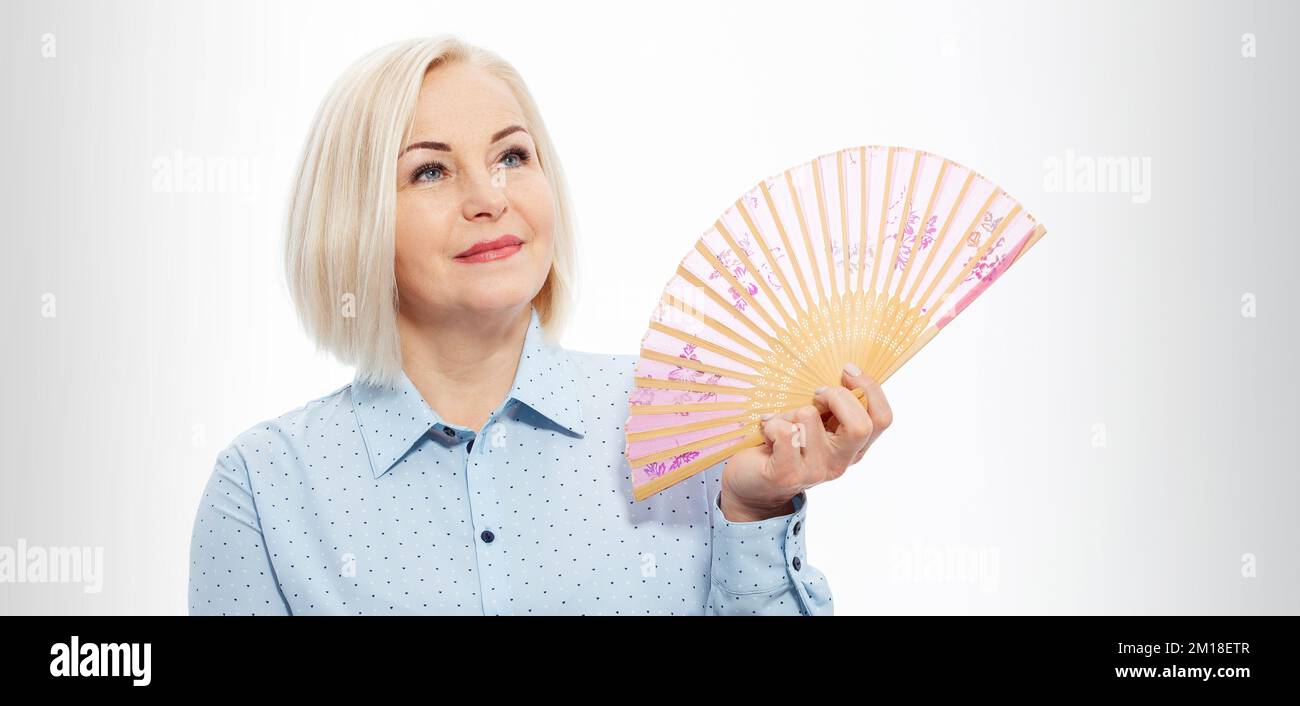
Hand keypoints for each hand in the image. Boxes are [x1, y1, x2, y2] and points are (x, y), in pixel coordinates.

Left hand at [719, 363, 893, 521]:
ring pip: (810, 417)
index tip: (847, 370)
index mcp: (853, 447)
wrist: (752, 485)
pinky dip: (771, 423)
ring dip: (788, 411)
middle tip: (815, 396)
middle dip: (836, 396)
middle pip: (860, 425)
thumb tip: (846, 371)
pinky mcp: (788, 474)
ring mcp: (815, 470)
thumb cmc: (783, 444)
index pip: (882, 419)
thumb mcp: (816, 423)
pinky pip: (784, 431)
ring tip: (780, 423)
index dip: (870, 388)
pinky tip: (766, 432)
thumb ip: (834, 406)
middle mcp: (840, 461)